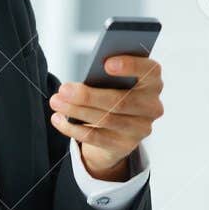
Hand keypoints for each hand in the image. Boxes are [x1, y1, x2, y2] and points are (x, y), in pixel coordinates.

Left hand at [48, 55, 163, 180]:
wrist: (118, 128)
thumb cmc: (114, 92)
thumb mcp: (115, 80)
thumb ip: (108, 74)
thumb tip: (87, 77)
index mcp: (152, 82)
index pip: (149, 71)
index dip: (130, 66)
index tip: (106, 63)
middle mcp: (151, 106)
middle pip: (120, 101)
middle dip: (88, 96)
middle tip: (64, 89)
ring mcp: (140, 129)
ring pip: (105, 120)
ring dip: (76, 111)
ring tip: (56, 101)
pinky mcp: (124, 146)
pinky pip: (96, 138)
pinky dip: (73, 128)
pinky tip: (59, 119)